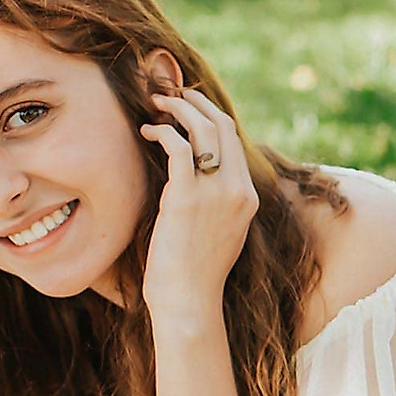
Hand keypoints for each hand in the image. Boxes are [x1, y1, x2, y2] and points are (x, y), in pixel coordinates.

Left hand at [138, 89, 258, 321]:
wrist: (189, 301)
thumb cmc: (196, 273)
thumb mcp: (220, 233)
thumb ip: (219, 204)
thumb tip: (199, 180)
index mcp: (247, 197)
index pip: (234, 141)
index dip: (210, 115)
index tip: (189, 107)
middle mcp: (237, 191)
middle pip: (223, 126)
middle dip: (196, 102)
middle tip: (171, 94)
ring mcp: (215, 194)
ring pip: (203, 129)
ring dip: (178, 109)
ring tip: (156, 104)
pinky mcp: (187, 198)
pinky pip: (179, 147)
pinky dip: (163, 131)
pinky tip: (148, 132)